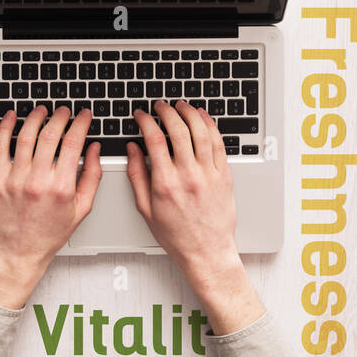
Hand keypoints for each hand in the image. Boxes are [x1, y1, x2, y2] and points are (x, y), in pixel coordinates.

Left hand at [0, 106, 101, 308]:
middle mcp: (38, 182)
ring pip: (26, 137)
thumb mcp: (82, 209)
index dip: (80, 123)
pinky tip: (12, 117)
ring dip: (35, 117)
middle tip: (64, 110)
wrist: (19, 252)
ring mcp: (16, 180)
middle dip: (60, 116)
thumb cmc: (50, 234)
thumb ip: (92, 177)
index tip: (83, 115)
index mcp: (62, 188)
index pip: (73, 144)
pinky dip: (5, 128)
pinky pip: (0, 148)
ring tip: (42, 110)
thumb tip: (95, 150)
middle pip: (50, 135)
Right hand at [126, 101, 263, 334]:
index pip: (154, 140)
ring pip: (201, 132)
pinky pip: (218, 143)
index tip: (142, 115)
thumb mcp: (146, 209)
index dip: (146, 121)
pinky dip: (210, 125)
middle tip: (160, 106)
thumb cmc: (176, 235)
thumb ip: (137, 175)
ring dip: (189, 113)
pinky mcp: (224, 175)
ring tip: (181, 105)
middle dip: (167, 111)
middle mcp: (188, 175)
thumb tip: (132, 149)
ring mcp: (208, 174)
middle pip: (178, 130)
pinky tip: (203, 117)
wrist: (206, 251)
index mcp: (165, 183)